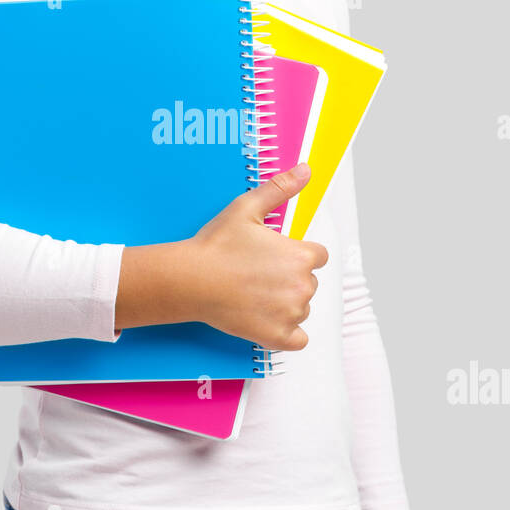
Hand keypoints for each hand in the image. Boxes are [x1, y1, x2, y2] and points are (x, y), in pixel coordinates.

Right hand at [187, 163, 327, 350]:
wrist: (190, 279)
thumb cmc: (216, 246)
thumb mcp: (248, 208)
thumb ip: (281, 189)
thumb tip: (306, 170)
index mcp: (301, 256)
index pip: (318, 256)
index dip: (297, 254)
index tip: (274, 256)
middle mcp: (302, 286)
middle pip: (309, 282)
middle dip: (289, 278)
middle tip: (258, 274)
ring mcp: (291, 314)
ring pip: (301, 308)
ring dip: (286, 304)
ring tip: (255, 294)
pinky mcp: (277, 337)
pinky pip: (298, 339)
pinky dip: (287, 333)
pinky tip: (267, 320)